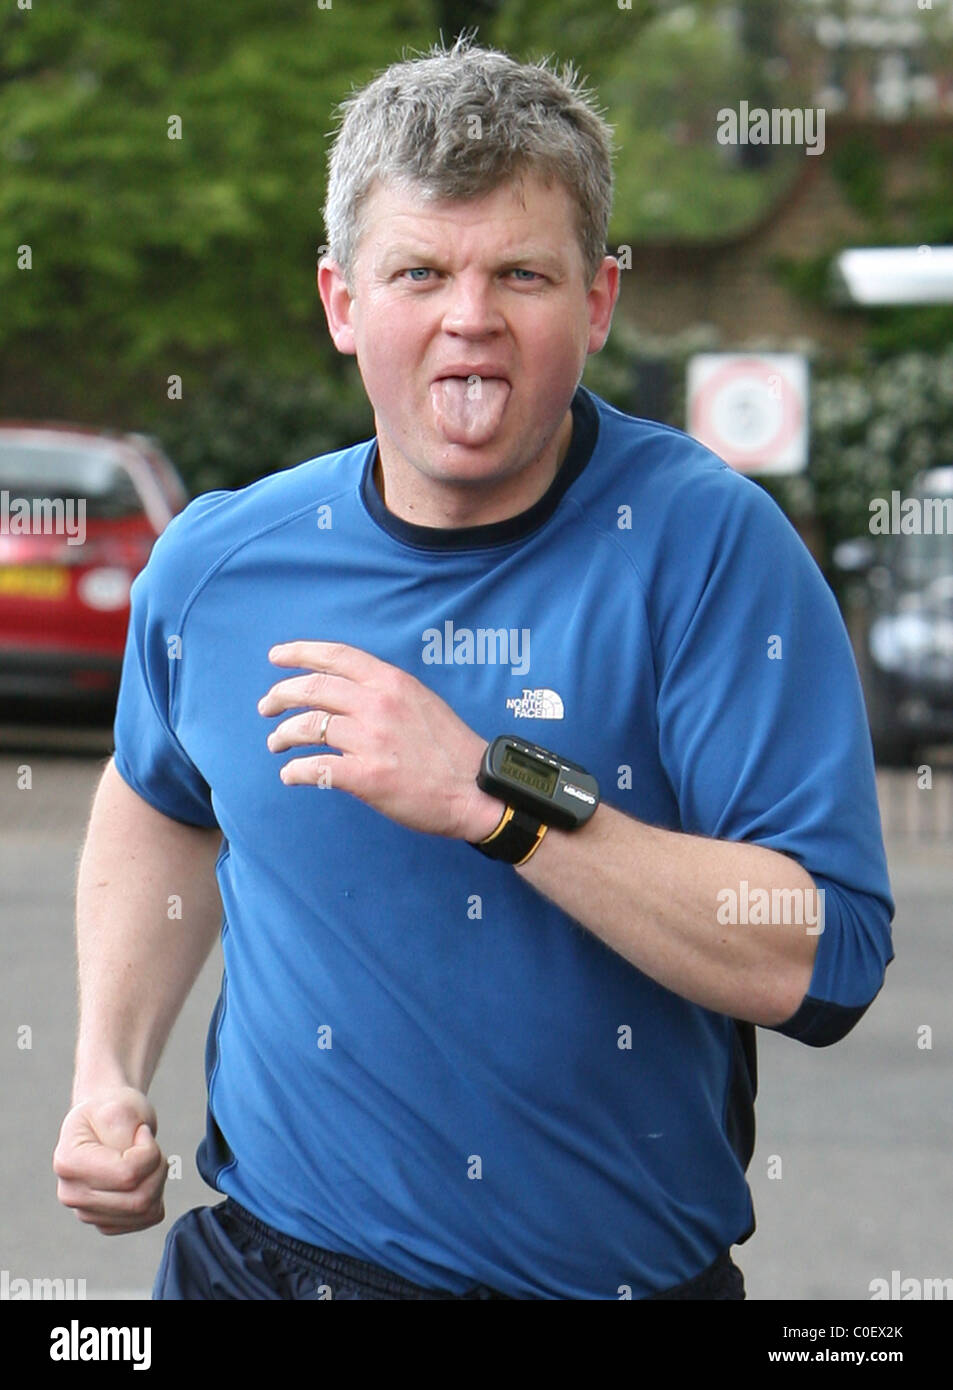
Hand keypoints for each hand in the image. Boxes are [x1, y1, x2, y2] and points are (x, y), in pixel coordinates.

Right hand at [53, 1087, 166, 1234]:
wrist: (105, 1122)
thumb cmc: (112, 1111)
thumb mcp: (121, 1107)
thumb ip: (125, 1135)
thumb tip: (132, 1173)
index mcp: (68, 1162)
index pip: (128, 1174)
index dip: (149, 1151)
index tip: (142, 1132)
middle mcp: (71, 1194)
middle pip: (139, 1198)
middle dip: (158, 1167)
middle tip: (150, 1146)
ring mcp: (86, 1212)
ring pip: (145, 1211)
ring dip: (159, 1181)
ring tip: (147, 1159)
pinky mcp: (105, 1223)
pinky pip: (146, 1219)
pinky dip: (156, 1196)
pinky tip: (144, 1176)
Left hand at [258, 641, 502, 841]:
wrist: (474, 790)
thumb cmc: (450, 749)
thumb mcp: (422, 701)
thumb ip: (385, 691)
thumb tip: (347, 690)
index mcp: (392, 683)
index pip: (336, 656)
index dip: (300, 653)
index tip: (276, 658)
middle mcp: (378, 705)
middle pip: (312, 689)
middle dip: (280, 695)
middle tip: (266, 706)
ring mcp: (370, 740)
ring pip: (308, 727)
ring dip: (283, 734)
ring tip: (276, 743)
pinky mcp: (366, 776)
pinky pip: (315, 768)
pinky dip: (295, 771)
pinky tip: (291, 774)